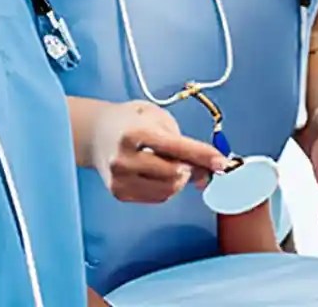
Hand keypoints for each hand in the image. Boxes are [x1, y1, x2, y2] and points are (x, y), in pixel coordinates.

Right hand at [91, 100, 229, 202]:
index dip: (203, 156)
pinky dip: (167, 187)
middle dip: (191, 167)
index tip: (222, 162)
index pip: (177, 148)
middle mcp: (123, 158)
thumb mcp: (158, 119)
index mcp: (134, 133)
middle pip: (174, 174)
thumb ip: (184, 143)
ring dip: (180, 179)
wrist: (96, 133)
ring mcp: (119, 179)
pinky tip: (159, 172)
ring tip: (172, 163)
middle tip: (192, 159)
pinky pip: (158, 197)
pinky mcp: (119, 193)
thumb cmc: (130, 122)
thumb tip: (206, 172)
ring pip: (168, 190)